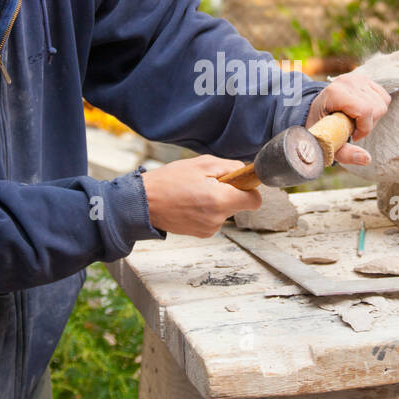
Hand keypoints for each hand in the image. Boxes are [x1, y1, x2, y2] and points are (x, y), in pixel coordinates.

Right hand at [141, 155, 262, 236]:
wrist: (143, 203)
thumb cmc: (169, 181)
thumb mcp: (202, 163)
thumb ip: (230, 167)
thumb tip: (246, 173)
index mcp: (220, 201)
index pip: (254, 201)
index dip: (249, 189)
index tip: (239, 182)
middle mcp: (217, 219)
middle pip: (238, 204)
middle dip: (228, 192)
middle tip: (206, 183)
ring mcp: (209, 229)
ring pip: (225, 211)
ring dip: (216, 201)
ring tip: (193, 192)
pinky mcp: (201, 234)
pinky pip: (214, 218)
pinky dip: (206, 210)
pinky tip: (190, 203)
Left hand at [304, 72, 392, 166]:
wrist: (315, 112)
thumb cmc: (321, 129)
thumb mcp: (329, 145)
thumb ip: (346, 154)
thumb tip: (367, 159)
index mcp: (335, 93)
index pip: (365, 110)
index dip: (364, 128)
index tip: (353, 136)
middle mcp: (347, 82)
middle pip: (377, 108)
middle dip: (368, 124)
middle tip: (353, 129)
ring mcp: (357, 78)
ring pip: (383, 102)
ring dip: (373, 117)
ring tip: (356, 121)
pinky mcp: (365, 79)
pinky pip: (384, 97)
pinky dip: (377, 108)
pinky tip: (362, 113)